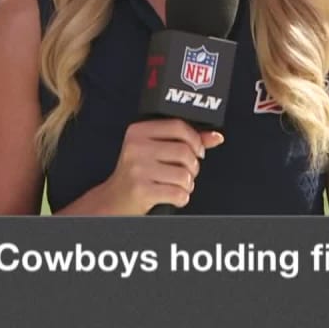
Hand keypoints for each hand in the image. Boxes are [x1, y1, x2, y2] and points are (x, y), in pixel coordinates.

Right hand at [99, 119, 224, 214]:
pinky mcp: (141, 189)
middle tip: (187, 172)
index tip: (198, 150)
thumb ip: (185, 141)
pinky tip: (173, 196)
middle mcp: (136, 147)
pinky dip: (181, 198)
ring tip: (178, 185)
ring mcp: (138, 169)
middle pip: (184, 151)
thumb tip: (215, 137)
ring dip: (188, 185)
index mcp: (138, 132)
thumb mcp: (155, 151)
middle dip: (193, 166)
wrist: (113, 201)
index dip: (195, 139)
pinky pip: (177, 193)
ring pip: (184, 174)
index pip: (178, 126)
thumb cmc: (137, 174)